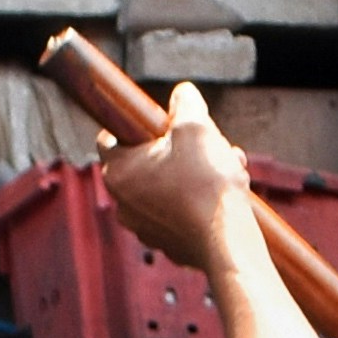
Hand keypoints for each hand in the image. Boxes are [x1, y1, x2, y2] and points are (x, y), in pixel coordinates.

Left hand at [94, 84, 251, 273]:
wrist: (228, 242)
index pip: (109, 137)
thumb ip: (185, 104)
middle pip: (142, 162)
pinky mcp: (167, 244)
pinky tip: (222, 195)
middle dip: (173, 149)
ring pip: (163, 187)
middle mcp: (122, 203)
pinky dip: (195, 200)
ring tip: (224, 167)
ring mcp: (143, 227)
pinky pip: (177, 212)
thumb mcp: (197, 128)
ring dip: (190, 173)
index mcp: (118, 171)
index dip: (136, 125)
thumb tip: (183, 93)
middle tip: (203, 145)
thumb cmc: (207, 183)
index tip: (162, 124)